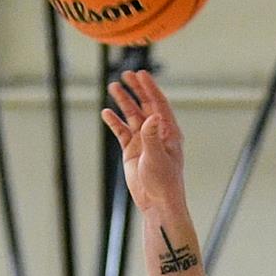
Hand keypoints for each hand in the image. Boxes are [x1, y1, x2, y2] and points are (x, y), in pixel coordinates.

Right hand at [102, 69, 186, 213]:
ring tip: (113, 87)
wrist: (156, 202)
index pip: (159, 104)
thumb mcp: (157, 157)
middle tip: (125, 74)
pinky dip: (114, 122)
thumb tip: (154, 115)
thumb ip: (153, 136)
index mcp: (169, 131)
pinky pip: (122, 131)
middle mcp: (157, 132)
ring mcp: (144, 140)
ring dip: (123, 102)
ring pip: (132, 116)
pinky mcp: (132, 150)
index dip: (150, 88)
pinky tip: (106, 113)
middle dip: (136, 89)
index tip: (140, 74)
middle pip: (145, 105)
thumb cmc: (164, 181)